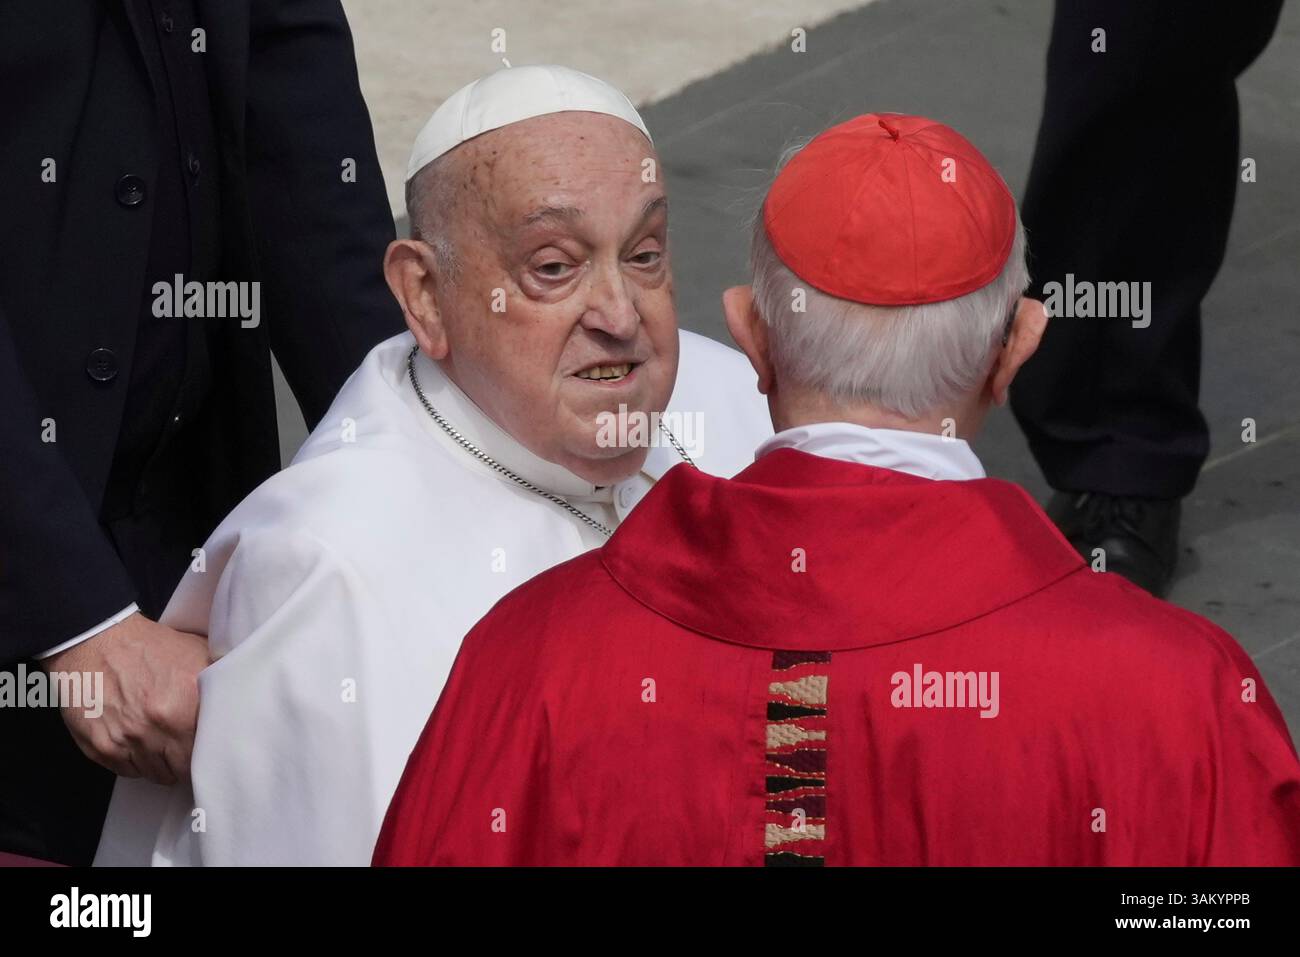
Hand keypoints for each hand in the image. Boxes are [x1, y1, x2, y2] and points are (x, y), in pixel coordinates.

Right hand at [43, 613, 209, 784]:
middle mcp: (158, 726)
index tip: (211, 750)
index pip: (209, 751)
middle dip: (187, 763)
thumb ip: (221, 679)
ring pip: (155, 774)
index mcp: (187, 705)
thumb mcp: (198, 652)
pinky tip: (140, 746)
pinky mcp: (101, 746)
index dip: (212, 753)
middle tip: (187, 753)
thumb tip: (244, 697)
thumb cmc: (151, 646)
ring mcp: (127, 739)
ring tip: (164, 748)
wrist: (97, 640)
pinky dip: (136, 764)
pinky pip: (127, 771)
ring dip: (162, 765)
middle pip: (182, 770)